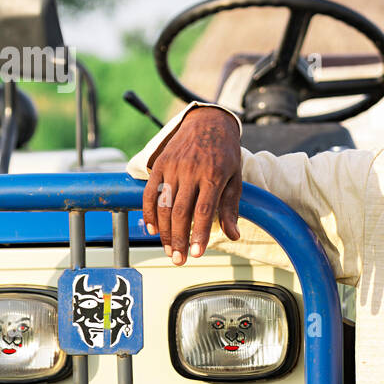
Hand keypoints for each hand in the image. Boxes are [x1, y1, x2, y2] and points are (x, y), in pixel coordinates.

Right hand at [141, 106, 242, 263]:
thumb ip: (230, 207)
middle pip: (180, 211)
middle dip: (179, 239)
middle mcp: (191, 170)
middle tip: (179, 259)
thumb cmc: (224, 153)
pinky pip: (150, 192)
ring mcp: (173, 167)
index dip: (199, 234)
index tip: (197, 254)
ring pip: (163, 205)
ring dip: (164, 231)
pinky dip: (149, 212)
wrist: (208, 123)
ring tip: (169, 250)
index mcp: (213, 175)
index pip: (203, 211)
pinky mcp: (160, 165)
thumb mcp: (234, 178)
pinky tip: (152, 229)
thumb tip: (234, 235)